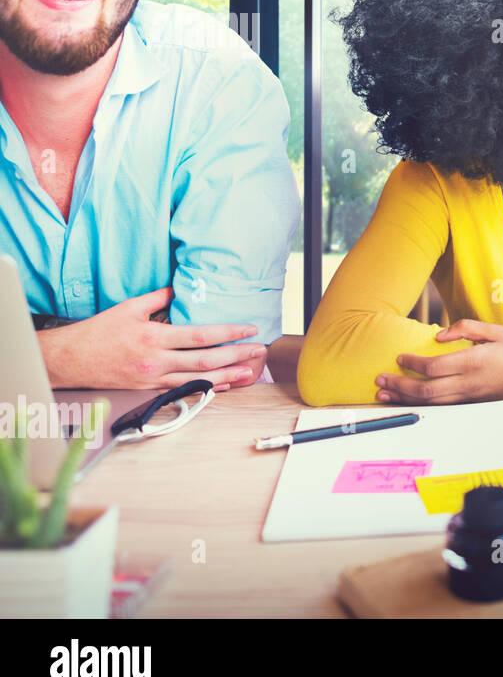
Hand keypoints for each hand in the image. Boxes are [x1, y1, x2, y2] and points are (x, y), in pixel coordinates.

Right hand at [37, 287, 264, 390]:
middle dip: (236, 355)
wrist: (69, 360)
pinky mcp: (148, 388)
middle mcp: (156, 360)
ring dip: (227, 376)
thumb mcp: (129, 307)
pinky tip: (222, 386)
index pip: (201, 335)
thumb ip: (158, 298)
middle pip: (205, 360)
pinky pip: (182, 390)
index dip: (228, 333)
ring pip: (197, 379)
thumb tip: (182, 286)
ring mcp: (152, 377)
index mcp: (153, 336)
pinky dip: (205, 387)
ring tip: (249, 372)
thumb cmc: (98, 331)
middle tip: (259, 350)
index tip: (249, 329)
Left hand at [377, 319, 502, 404]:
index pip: (433, 367)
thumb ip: (465, 328)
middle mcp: (470, 383)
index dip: (412, 364)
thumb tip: (439, 335)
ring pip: (431, 403)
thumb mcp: (495, 330)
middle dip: (399, 386)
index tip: (399, 357)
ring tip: (385, 394)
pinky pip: (442, 406)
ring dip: (406, 399)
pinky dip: (422, 403)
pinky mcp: (474, 403)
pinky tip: (410, 399)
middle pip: (426, 391)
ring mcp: (471, 396)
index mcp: (474, 362)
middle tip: (380, 379)